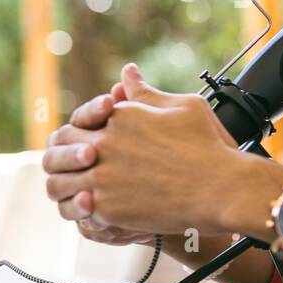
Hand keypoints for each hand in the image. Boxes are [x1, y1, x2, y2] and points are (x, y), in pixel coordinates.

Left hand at [42, 63, 243, 235]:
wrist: (223, 188)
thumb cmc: (210, 146)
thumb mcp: (184, 107)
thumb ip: (147, 92)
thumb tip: (127, 72)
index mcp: (120, 116)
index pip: (80, 120)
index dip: (83, 132)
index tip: (96, 145)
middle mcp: (104, 143)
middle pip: (60, 147)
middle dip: (66, 157)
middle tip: (82, 168)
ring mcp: (102, 176)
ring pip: (59, 182)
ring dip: (67, 186)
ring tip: (85, 192)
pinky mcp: (106, 208)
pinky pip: (77, 209)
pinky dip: (83, 210)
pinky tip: (100, 210)